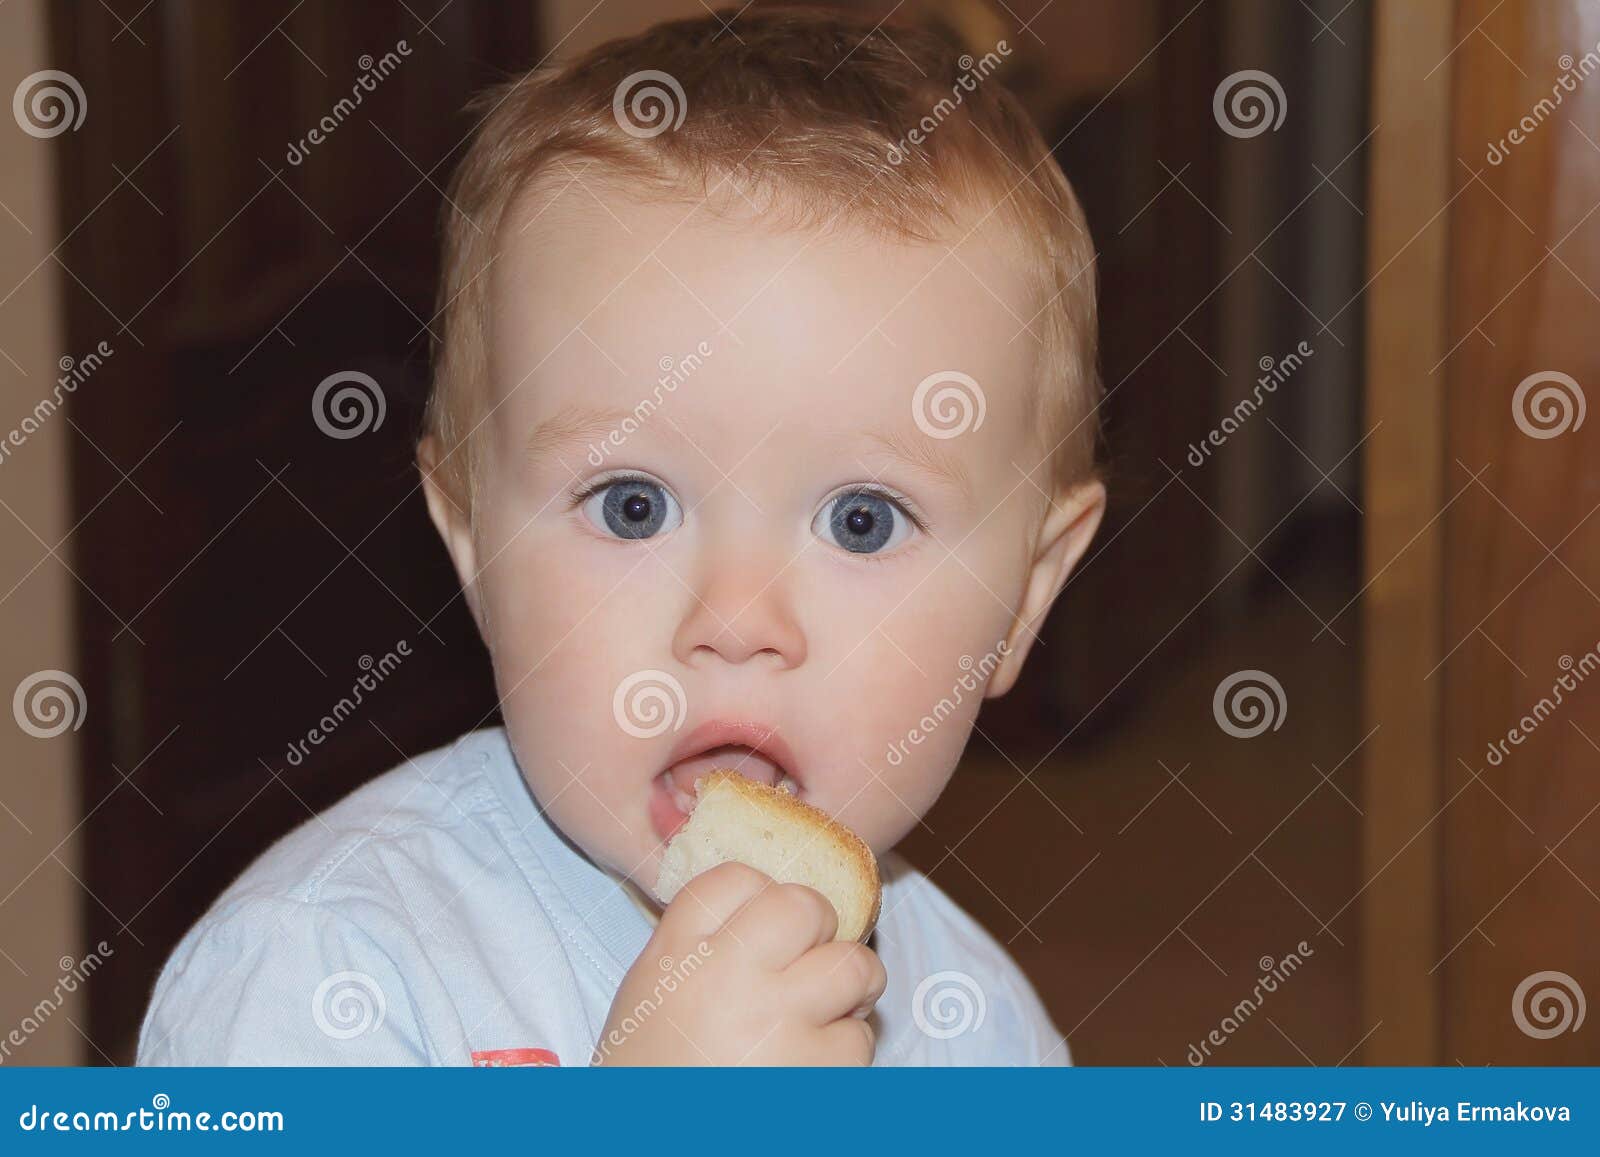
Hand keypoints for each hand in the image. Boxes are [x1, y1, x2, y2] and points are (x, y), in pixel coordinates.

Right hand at [591, 861, 885, 1064]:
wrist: (652, 1148)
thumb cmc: (652, 1080)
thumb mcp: (648, 997)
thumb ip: (697, 947)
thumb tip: (764, 912)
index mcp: (675, 957)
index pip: (736, 878)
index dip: (762, 894)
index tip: (767, 923)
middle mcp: (726, 978)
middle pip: (803, 905)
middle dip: (819, 929)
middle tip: (809, 960)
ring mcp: (776, 1023)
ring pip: (852, 965)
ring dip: (851, 986)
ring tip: (833, 1008)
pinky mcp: (816, 1071)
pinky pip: (859, 1038)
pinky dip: (845, 1053)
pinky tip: (814, 1067)